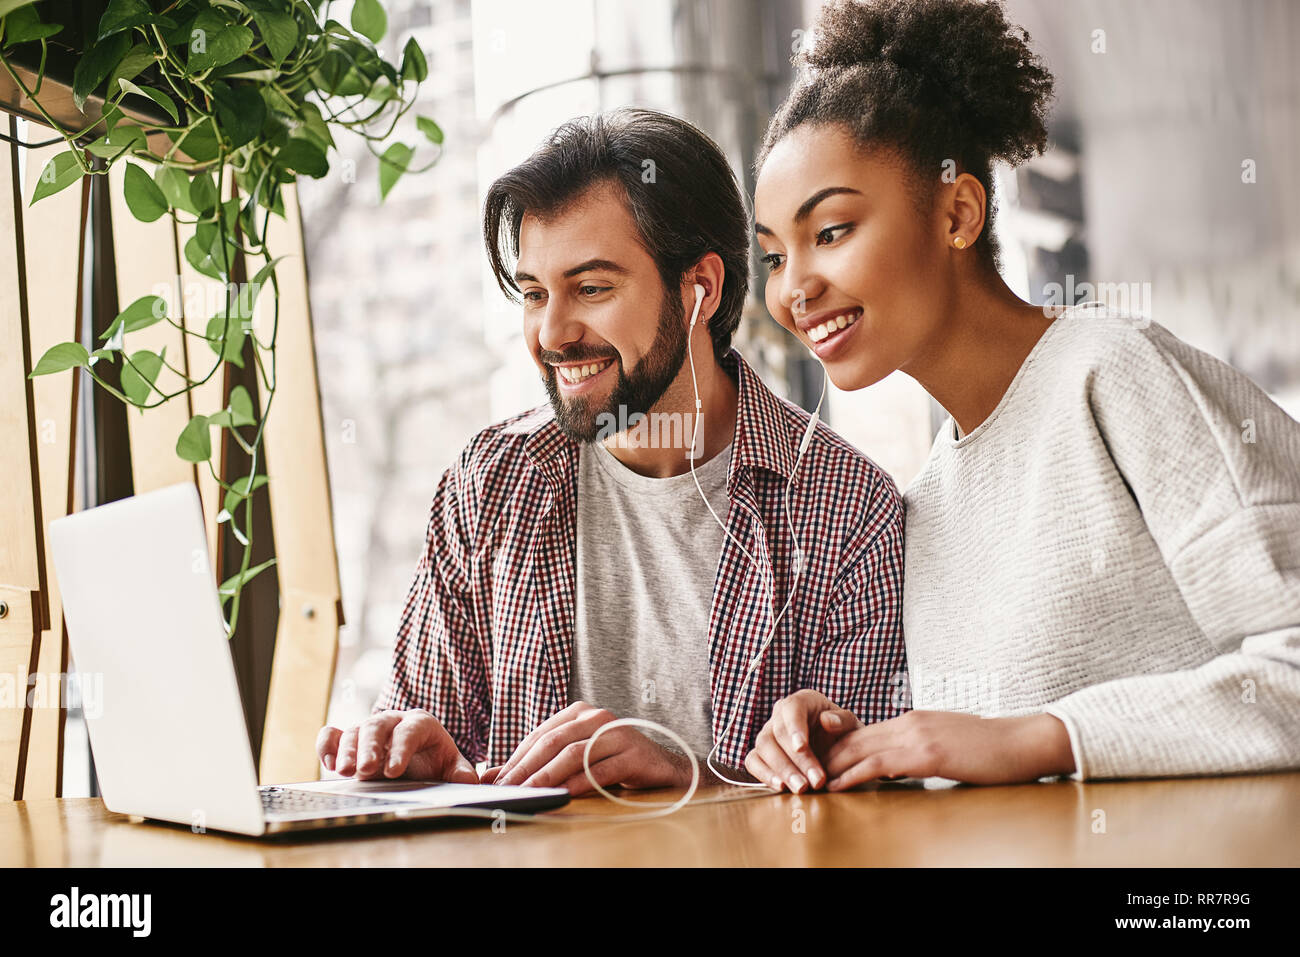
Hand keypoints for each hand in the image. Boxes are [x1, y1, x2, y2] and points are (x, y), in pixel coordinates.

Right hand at [316, 709, 478, 782]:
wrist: (418, 759)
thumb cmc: (434, 761)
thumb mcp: (451, 766)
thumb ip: (460, 772)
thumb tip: (469, 781)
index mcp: (420, 724)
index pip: (410, 730)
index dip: (401, 748)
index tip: (394, 770)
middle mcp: (392, 722)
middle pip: (378, 726)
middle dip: (370, 748)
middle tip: (365, 771)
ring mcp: (369, 729)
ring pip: (354, 731)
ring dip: (347, 750)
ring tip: (345, 772)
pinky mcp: (349, 739)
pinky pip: (332, 735)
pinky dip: (327, 746)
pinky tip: (328, 764)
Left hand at [492, 702, 693, 794]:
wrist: (661, 766)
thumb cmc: (612, 759)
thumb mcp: (575, 755)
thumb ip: (538, 762)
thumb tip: (492, 775)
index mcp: (579, 711)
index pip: (541, 734)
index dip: (517, 757)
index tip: (498, 779)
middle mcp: (597, 716)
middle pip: (554, 742)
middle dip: (527, 767)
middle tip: (508, 788)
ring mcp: (616, 733)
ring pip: (574, 754)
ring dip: (547, 776)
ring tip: (529, 793)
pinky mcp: (632, 753)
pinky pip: (600, 769)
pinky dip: (579, 782)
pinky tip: (563, 794)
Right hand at [744, 689, 861, 792]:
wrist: (835, 749)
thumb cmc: (843, 734)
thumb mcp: (852, 726)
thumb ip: (844, 721)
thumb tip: (827, 721)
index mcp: (803, 701)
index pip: (792, 708)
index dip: (794, 727)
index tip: (802, 747)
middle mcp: (780, 715)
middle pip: (778, 733)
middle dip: (796, 759)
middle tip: (815, 781)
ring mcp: (768, 733)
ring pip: (763, 746)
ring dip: (781, 769)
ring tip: (801, 788)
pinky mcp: (761, 753)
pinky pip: (753, 760)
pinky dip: (764, 774)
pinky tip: (781, 787)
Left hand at [821, 710, 1075, 788]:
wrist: (1022, 742)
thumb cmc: (990, 750)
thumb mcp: (947, 744)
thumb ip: (919, 750)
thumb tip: (899, 767)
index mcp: (913, 719)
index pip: (864, 733)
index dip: (837, 748)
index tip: (815, 763)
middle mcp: (909, 722)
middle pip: (854, 738)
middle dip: (824, 756)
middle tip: (800, 773)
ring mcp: (916, 735)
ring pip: (859, 749)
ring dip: (830, 767)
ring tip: (807, 782)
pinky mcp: (927, 753)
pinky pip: (878, 764)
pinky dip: (852, 775)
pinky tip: (836, 787)